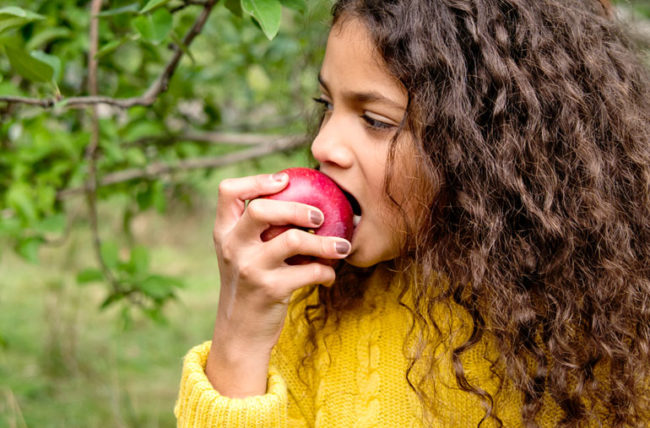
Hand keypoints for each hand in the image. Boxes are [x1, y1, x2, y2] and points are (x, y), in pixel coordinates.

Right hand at [206, 172, 350, 396]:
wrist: (240, 333)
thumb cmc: (249, 285)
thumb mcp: (240, 254)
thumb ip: (256, 229)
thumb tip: (303, 199)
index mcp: (224, 233)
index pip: (228, 192)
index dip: (257, 180)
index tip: (285, 181)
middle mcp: (233, 247)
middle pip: (262, 209)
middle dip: (297, 208)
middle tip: (319, 217)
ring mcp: (250, 268)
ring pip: (293, 239)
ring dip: (324, 243)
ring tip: (341, 247)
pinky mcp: (270, 290)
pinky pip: (310, 271)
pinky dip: (326, 272)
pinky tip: (329, 275)